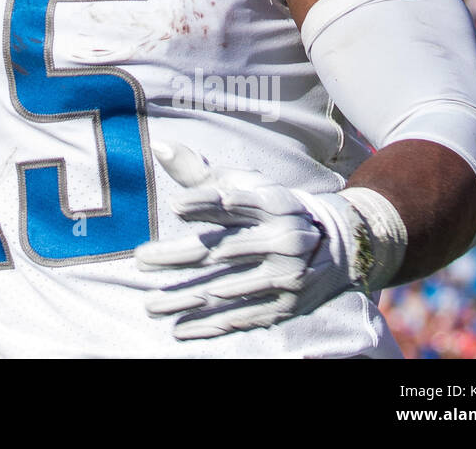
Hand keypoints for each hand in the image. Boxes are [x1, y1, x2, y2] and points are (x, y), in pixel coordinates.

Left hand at [134, 142, 373, 340]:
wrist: (335, 245)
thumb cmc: (270, 207)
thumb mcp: (245, 183)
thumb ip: (199, 173)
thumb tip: (158, 145)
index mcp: (273, 204)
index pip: (235, 203)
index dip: (206, 203)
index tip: (175, 205)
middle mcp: (282, 239)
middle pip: (223, 249)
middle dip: (179, 256)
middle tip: (140, 259)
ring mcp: (286, 277)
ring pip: (227, 290)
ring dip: (185, 300)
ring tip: (149, 305)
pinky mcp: (285, 306)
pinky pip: (242, 318)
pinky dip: (209, 326)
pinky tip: (178, 329)